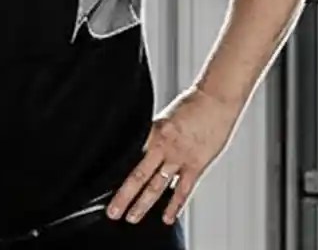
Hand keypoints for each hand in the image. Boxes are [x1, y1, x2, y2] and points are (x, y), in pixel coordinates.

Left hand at [106, 85, 243, 224]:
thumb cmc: (191, 105)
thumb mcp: (163, 117)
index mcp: (151, 132)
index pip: (128, 156)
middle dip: (124, 196)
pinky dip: (174, 205)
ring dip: (143, 204)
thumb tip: (142, 148)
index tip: (101, 185)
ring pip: (157, 186)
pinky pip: (183, 190)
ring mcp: (180, 157)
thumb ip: (152, 135)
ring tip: (131, 218)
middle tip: (113, 212)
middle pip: (138, 176)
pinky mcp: (196, 165)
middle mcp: (163, 147)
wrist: (215, 100)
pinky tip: (166, 218)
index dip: (115, 171)